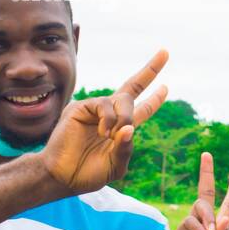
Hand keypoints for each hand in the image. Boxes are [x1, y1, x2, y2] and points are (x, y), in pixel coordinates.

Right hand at [40, 50, 168, 194]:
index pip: (142, 109)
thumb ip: (126, 148)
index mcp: (121, 128)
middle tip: (165, 52)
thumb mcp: (116, 165)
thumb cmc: (88, 173)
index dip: (155, 98)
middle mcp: (109, 115)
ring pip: (122, 100)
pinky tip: (104, 132)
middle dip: (150, 70)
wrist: (62, 177)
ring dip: (124, 117)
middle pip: (133, 87)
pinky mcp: (80, 107)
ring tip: (111, 135)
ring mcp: (95, 110)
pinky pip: (104, 104)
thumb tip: (129, 128)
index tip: (166, 87)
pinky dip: (109, 118)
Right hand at [171, 152, 228, 229]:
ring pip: (198, 207)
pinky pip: (189, 222)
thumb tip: (222, 217)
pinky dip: (199, 227)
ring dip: (208, 216)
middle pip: (205, 194)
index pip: (225, 203)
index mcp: (220, 229)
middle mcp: (205, 225)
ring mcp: (191, 229)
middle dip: (207, 175)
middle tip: (228, 185)